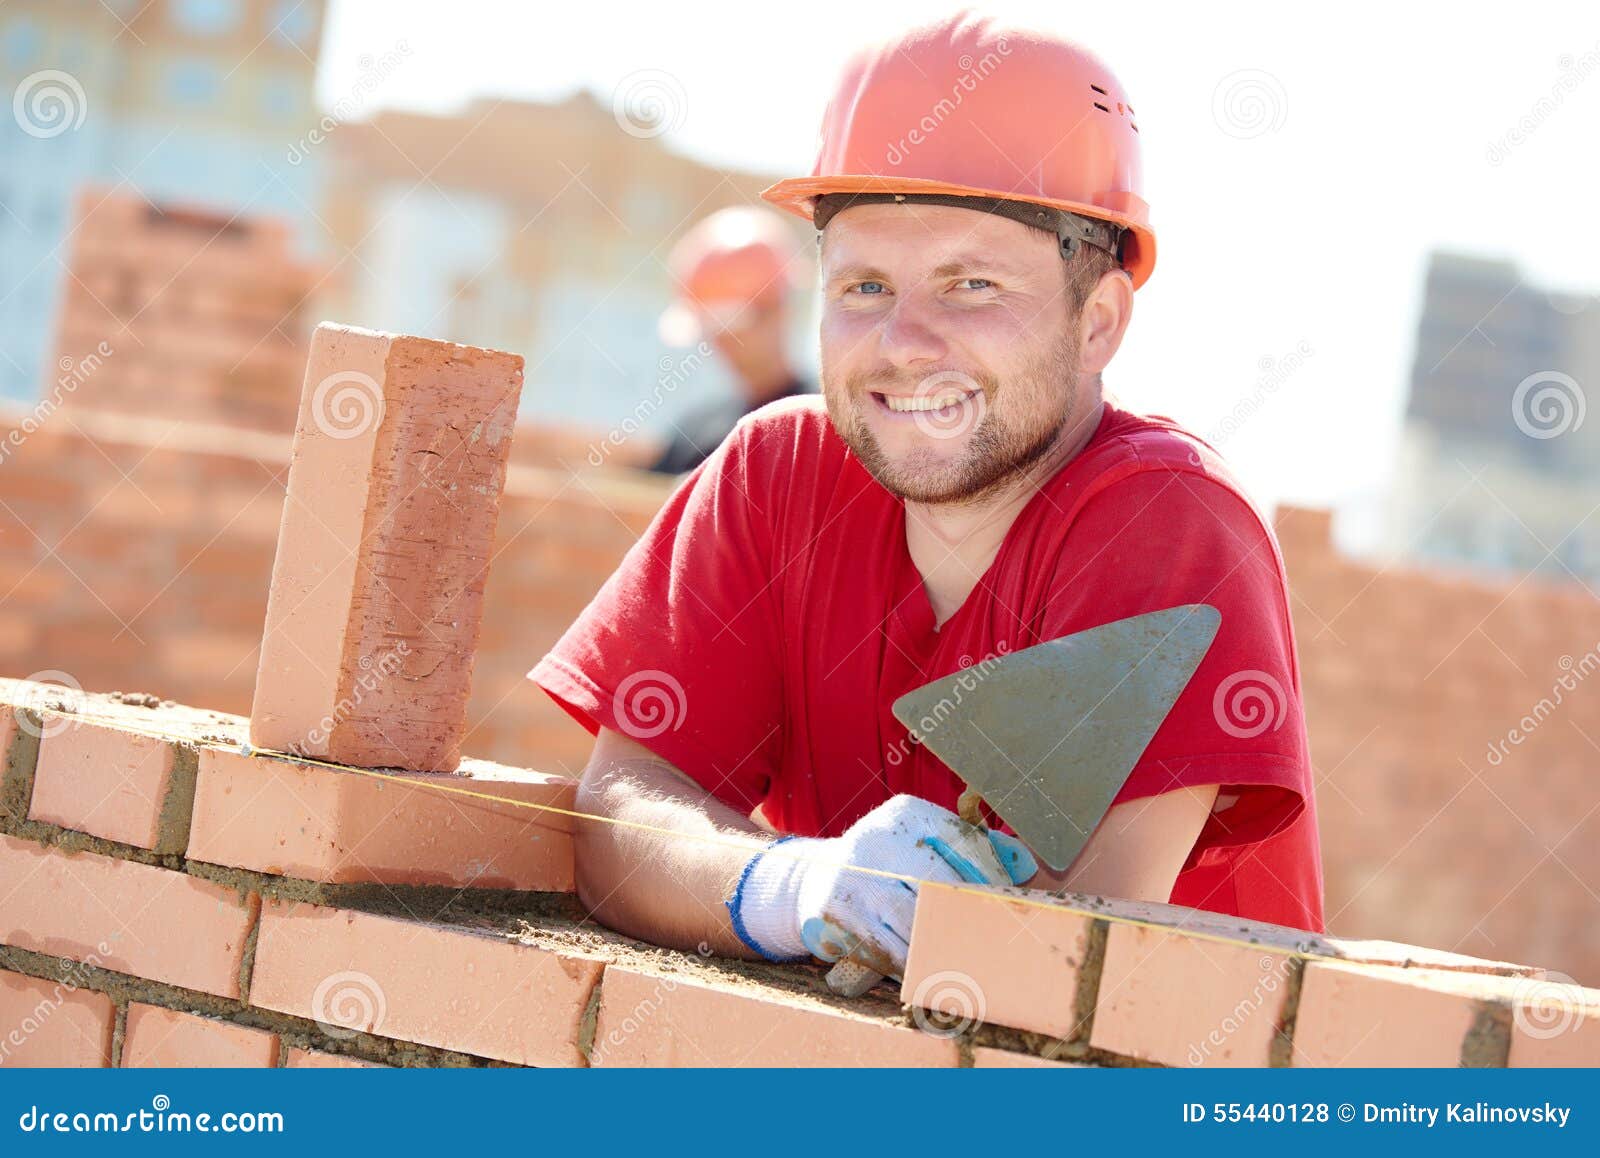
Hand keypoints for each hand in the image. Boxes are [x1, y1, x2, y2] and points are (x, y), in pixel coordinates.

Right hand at [725, 794, 1036, 977]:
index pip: (962, 843)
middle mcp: (875, 838)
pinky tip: (935, 977)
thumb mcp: (924, 841)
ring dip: (949, 950)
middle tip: (1001, 945)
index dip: (992, 878)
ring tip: (977, 967)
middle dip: (974, 918)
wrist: (813, 880)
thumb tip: (1025, 863)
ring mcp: (853, 876)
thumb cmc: (888, 863)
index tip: (1013, 907)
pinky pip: (888, 950)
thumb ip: (976, 848)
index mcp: (905, 813)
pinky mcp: (836, 913)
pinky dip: (916, 968)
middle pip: (942, 885)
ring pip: (916, 924)